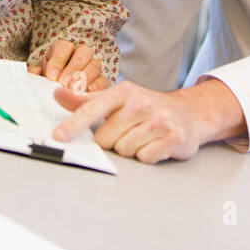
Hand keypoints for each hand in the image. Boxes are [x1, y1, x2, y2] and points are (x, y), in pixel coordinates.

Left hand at [28, 40, 107, 91]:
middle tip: (64, 83)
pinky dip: (97, 86)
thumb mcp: (39, 75)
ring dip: (84, 77)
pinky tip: (87, 92)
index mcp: (63, 48)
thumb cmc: (47, 81)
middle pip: (83, 52)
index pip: (64, 47)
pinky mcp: (101, 81)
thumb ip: (35, 73)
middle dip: (73, 68)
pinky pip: (103, 80)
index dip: (58, 61)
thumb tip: (36, 72)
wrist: (58, 92)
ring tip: (74, 90)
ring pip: (95, 65)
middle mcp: (80, 54)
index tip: (51, 76)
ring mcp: (93, 66)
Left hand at [51, 79, 245, 163]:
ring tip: (143, 137)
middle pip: (106, 138)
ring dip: (130, 148)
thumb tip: (58, 94)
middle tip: (129, 130)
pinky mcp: (173, 138)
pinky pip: (144, 158)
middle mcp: (141, 103)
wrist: (191, 113)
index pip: (93, 109)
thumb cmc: (148, 106)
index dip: (74, 124)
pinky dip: (147, 155)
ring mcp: (158, 121)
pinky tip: (155, 145)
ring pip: (124, 149)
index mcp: (124, 92)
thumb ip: (87, 100)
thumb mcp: (119, 98)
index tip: (58, 136)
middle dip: (113, 140)